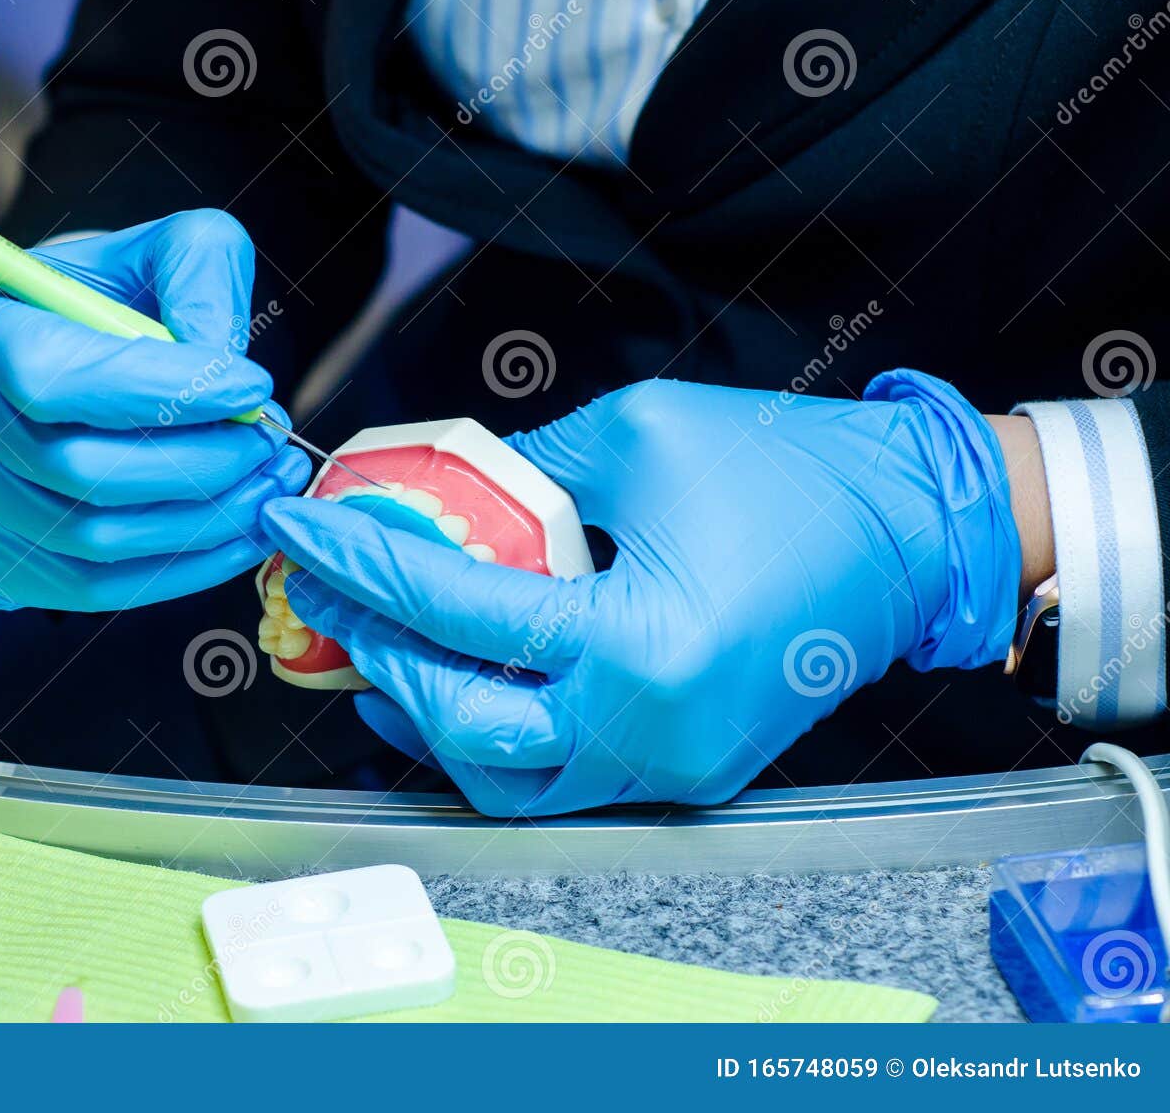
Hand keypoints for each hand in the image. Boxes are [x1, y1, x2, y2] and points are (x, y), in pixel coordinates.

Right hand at [0, 210, 307, 609]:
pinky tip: (234, 531)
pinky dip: (180, 568)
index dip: (165, 392)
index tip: (253, 387)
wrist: (12, 357)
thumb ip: (197, 276)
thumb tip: (230, 369)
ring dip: (205, 523)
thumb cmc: (86, 300)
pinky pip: (94, 588)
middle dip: (202, 465)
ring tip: (268, 484)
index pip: (59, 381)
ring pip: (95, 544)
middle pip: (82, 475)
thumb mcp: (144, 251)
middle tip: (272, 444)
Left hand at [261, 371, 1021, 815]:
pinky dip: (497, 737)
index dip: (362, 564)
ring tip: (380, 653)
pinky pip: (563, 776)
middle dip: (379, 656)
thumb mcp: (636, 434)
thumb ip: (521, 471)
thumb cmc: (793, 471)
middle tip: (330, 596)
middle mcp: (650, 728)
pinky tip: (461, 686)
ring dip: (427, 719)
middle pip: (461, 724)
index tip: (300, 530)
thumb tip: (437, 495)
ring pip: (505, 779)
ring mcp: (672, 765)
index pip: (457, 609)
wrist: (913, 533)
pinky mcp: (686, 771)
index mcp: (639, 642)